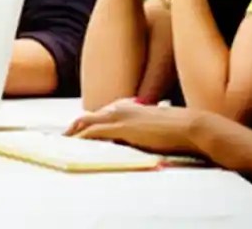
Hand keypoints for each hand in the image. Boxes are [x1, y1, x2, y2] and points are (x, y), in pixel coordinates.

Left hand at [65, 99, 203, 155]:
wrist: (192, 126)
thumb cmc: (179, 130)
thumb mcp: (155, 129)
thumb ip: (141, 132)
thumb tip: (134, 142)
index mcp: (128, 106)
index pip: (99, 115)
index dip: (85, 125)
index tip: (74, 134)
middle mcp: (120, 108)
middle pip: (87, 117)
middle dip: (72, 129)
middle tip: (60, 140)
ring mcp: (120, 116)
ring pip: (85, 123)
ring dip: (71, 134)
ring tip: (60, 145)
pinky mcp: (122, 128)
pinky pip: (93, 133)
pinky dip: (80, 139)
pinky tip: (72, 146)